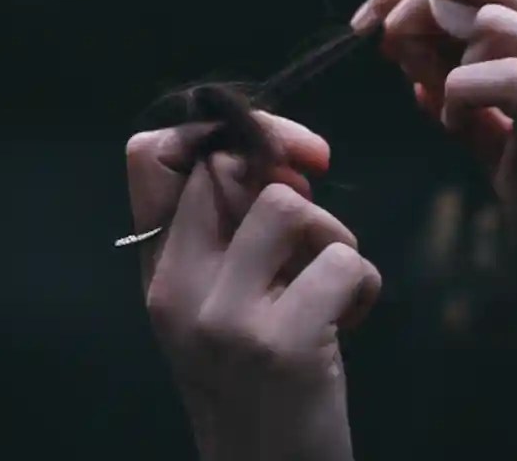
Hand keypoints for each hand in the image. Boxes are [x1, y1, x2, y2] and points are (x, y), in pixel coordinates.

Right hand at [126, 114, 381, 460]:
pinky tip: (349, 325)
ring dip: (333, 235)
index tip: (278, 157)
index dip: (221, 132)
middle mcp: (175, 290)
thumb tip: (285, 161)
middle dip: (292, 172)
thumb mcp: (223, 304)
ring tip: (331, 286)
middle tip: (315, 223)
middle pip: (225, 162)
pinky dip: (365, 286)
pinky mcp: (280, 344)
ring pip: (291, 204)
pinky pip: (345, 261)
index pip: (150, 152)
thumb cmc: (262, 383)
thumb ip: (232, 233)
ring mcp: (223, 318)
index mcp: (156, 273)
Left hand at [353, 0, 516, 312]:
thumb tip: (416, 75)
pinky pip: (509, 77)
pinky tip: (454, 126)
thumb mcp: (501, 146)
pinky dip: (464, 94)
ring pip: (490, 21)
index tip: (364, 26)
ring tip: (437, 107)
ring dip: (439, 56)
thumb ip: (464, 106)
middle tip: (380, 44)